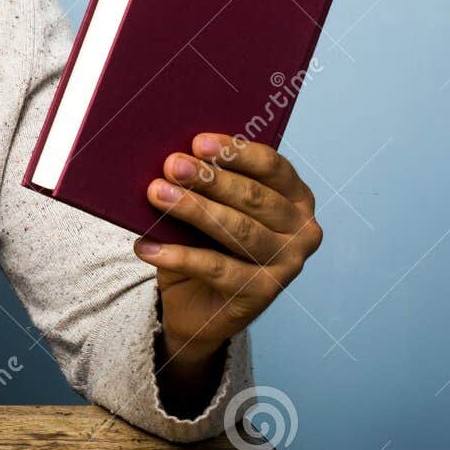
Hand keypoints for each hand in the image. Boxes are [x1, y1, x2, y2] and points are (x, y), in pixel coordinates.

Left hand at [134, 133, 323, 363]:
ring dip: (193, 209)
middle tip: (171, 165)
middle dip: (209, 178)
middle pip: (253, 197)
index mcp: (296, 198)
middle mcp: (302, 230)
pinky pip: (216, 268)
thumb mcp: (210, 210)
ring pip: (236, 230)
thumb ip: (208, 186)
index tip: (198, 142)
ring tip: (156, 194)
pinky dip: (177, 256)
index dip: (236, 152)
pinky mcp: (262, 294)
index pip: (272, 167)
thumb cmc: (206, 246)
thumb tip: (175, 157)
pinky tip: (147, 246)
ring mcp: (287, 264)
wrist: (200, 308)